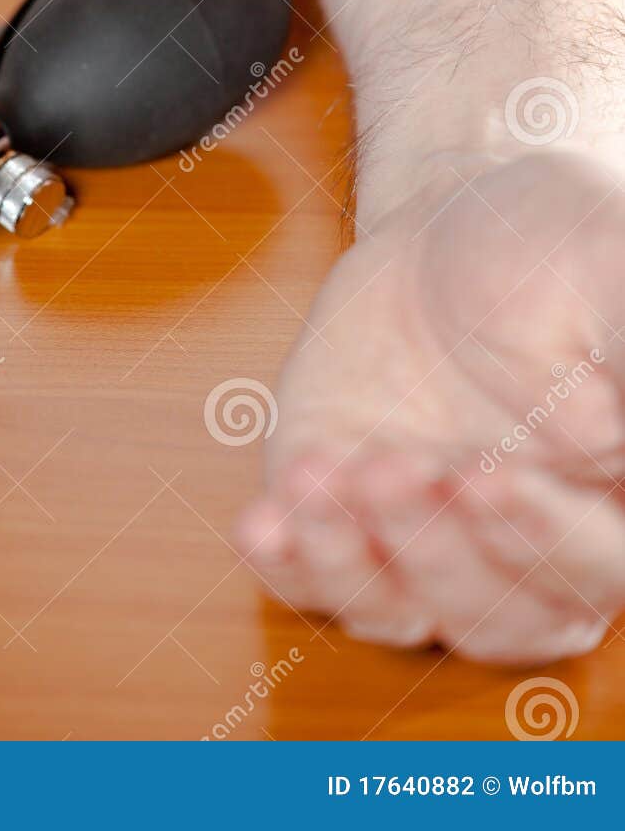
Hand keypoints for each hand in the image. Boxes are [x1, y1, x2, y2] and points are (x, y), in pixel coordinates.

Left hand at [238, 151, 624, 662]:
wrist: (446, 238)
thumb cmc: (549, 253)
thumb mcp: (605, 269)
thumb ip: (619, 338)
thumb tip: (602, 429)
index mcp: (609, 505)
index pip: (591, 569)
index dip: (538, 539)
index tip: (486, 475)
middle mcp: (522, 550)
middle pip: (495, 614)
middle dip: (434, 546)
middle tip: (395, 465)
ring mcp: (424, 544)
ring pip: (399, 610)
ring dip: (353, 556)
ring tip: (323, 470)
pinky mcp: (341, 523)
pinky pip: (312, 580)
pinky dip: (288, 562)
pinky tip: (262, 521)